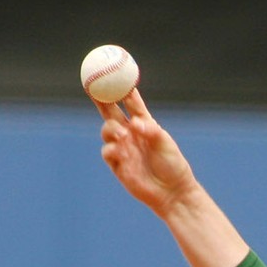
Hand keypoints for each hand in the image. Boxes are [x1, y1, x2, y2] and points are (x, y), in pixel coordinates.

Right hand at [96, 89, 198, 217]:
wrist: (171, 193)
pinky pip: (107, 151)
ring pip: (107, 130)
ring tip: (122, 136)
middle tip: (94, 84)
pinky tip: (121, 152)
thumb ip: (150, 130)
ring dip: (111, 129)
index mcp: (145, 124)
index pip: (130, 102)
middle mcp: (131, 133)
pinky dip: (111, 149)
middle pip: (111, 111)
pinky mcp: (118, 164)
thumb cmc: (173, 166)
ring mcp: (123, 148)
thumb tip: (135, 123)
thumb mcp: (165, 144)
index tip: (116, 73)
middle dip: (101, 97)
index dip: (122, 88)